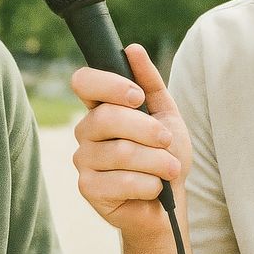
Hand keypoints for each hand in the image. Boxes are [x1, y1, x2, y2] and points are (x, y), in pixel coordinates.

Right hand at [71, 44, 191, 238]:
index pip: (83, 81)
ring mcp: (83, 159)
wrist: (168, 204)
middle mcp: (86, 130)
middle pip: (106, 117)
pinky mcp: (88, 188)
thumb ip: (150, 82)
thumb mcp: (166, 115)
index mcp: (101, 107)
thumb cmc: (165, 157)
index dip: (109, 85)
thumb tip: (133, 49)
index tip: (137, 98)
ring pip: (119, 151)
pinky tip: (153, 188)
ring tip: (170, 169)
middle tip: (167, 141)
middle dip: (146, 129)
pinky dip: (148, 184)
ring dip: (156, 161)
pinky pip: (119, 181)